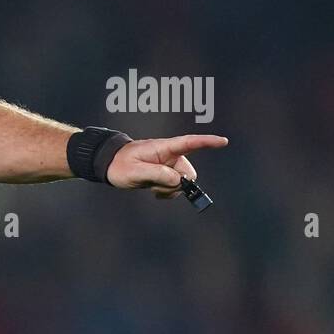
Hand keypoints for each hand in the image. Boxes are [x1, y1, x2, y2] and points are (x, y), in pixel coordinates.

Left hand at [107, 134, 228, 197]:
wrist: (110, 165)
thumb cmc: (120, 164)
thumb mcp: (135, 171)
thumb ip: (157, 174)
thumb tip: (178, 180)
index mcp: (163, 148)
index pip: (189, 143)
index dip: (207, 142)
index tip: (223, 141)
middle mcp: (170, 155)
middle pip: (188, 173)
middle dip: (176, 184)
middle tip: (155, 186)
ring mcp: (169, 165)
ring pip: (182, 183)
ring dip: (169, 189)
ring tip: (150, 186)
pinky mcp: (166, 174)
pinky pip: (176, 187)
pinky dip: (167, 192)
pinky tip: (154, 191)